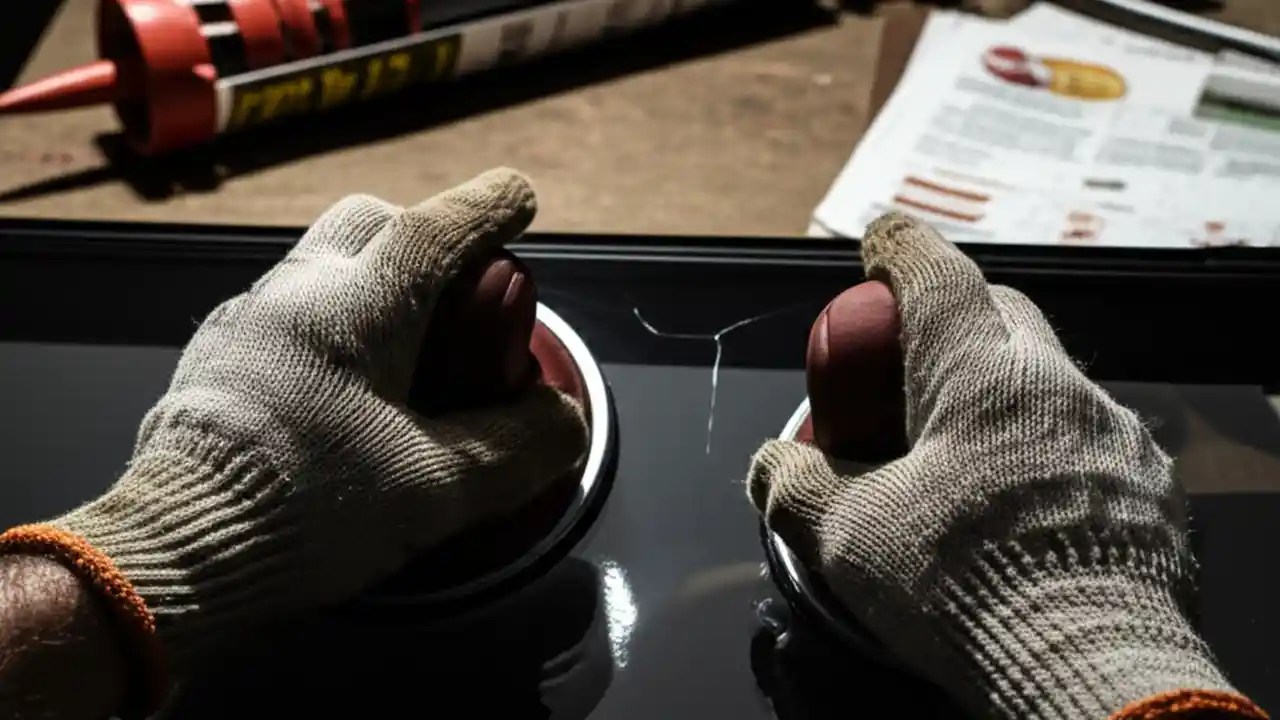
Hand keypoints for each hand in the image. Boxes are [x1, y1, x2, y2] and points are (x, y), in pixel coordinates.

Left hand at [0, 169, 586, 708]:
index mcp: (358, 308)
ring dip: (377, 282)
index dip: (488, 208)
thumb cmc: (304, 508)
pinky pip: (288, 309)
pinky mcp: (217, 358)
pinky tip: (347, 387)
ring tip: (410, 351)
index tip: (517, 197)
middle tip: (462, 293)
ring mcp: (246, 321)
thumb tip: (564, 421)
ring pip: (324, 263)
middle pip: (372, 223)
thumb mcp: (439, 487)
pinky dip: (334, 323)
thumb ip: (518, 446)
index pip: (436, 229)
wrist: (175, 554)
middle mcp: (296, 294)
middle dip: (426, 237)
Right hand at [748, 214, 1263, 717]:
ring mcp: (1113, 435)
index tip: (881, 243)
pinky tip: (1024, 503)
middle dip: (954, 315)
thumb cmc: (962, 584)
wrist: (1088, 665)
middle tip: (913, 354)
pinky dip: (1049, 451)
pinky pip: (1090, 443)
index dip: (900, 250)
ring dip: (1004, 392)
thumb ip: (794, 485)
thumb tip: (772, 464)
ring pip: (1051, 380)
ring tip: (965, 448)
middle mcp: (1057, 386)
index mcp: (980, 374)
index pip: (937, 275)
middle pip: (1002, 313)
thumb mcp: (846, 535)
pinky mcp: (1148, 488)